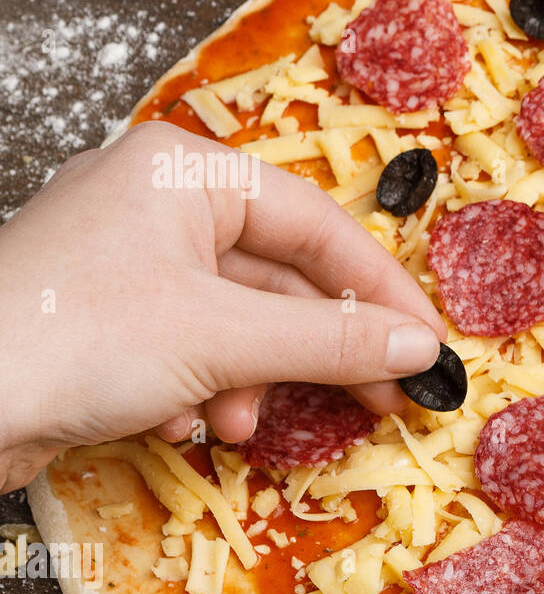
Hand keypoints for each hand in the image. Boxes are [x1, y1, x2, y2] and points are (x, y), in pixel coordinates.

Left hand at [0, 123, 444, 491]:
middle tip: (380, 396)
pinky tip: (183, 421)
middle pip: (279, 274)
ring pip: (236, 319)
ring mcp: (125, 261)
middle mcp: (156, 204)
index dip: (379, 288)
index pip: (316, 222)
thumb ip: (330, 339)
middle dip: (317, 345)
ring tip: (242, 420)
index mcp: (186, 172)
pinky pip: (188, 345)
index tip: (426, 344)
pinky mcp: (102, 317)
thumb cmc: (67, 338)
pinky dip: (201, 387)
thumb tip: (417, 350)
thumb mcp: (222, 338)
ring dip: (253, 378)